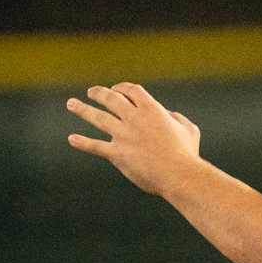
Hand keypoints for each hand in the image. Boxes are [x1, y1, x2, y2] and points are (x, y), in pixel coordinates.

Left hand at [67, 82, 202, 194]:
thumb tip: (168, 114)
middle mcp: (134, 119)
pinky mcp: (117, 153)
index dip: (123, 87)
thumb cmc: (187, 154)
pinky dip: (83, 142)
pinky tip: (72, 139)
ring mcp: (123, 135)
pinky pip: (95, 146)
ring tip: (72, 104)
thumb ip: (177, 118)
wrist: (179, 175)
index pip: (132, 90)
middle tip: (91, 92)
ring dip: (83, 109)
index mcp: (152, 110)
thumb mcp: (190, 130)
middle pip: (111, 99)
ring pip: (98, 118)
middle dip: (99, 93)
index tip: (117, 89)